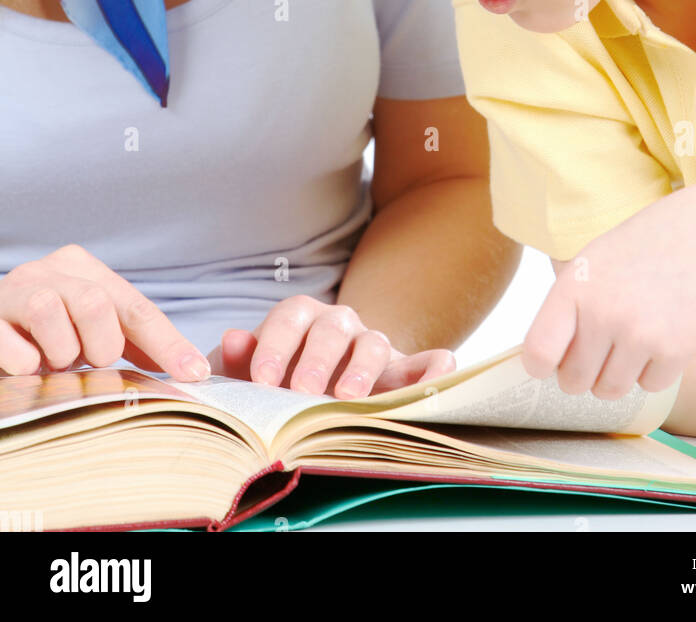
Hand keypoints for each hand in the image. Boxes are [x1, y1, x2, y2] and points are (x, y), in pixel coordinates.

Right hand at [0, 244, 210, 380]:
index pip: (135, 307)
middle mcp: (48, 269)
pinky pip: (16, 348)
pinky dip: (28, 365)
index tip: (193, 374)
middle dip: (98, 347)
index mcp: (82, 266)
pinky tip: (28, 367)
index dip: (167, 344)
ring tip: (53, 362)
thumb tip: (189, 367)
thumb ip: (133, 340)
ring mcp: (13, 290)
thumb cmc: (44, 335)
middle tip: (86, 363)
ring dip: (59, 354)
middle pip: (95, 304)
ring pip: (51, 312)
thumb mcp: (89, 329)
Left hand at [206, 295, 456, 397]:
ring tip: (348, 399)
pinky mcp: (402, 372)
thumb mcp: (251, 374)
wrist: (314, 394)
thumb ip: (240, 361)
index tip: (262, 380)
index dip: (275, 345)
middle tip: (301, 394)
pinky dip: (434, 368)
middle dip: (316, 360)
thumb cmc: (275, 382)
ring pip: (374, 343)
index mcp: (300, 317)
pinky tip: (442, 375)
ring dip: (363, 368)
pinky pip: (424, 363)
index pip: (289, 318)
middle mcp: (339, 324)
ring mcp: (373, 345)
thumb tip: (232, 339)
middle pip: (332, 328)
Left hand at [522, 183, 695, 397]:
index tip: (549, 363)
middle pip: (573, 382)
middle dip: (581, 373)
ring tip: (628, 339)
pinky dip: (652, 370)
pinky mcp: (676, 351)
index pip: (538, 353)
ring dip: (615, 375)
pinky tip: (659, 335)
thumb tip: (544, 363)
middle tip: (596, 350)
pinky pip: (649, 386)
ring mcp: (641, 335)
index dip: (540, 365)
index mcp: (574, 288)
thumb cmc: (639, 250)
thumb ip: (565, 309)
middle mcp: (604, 314)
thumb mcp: (590, 263)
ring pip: (609, 391)